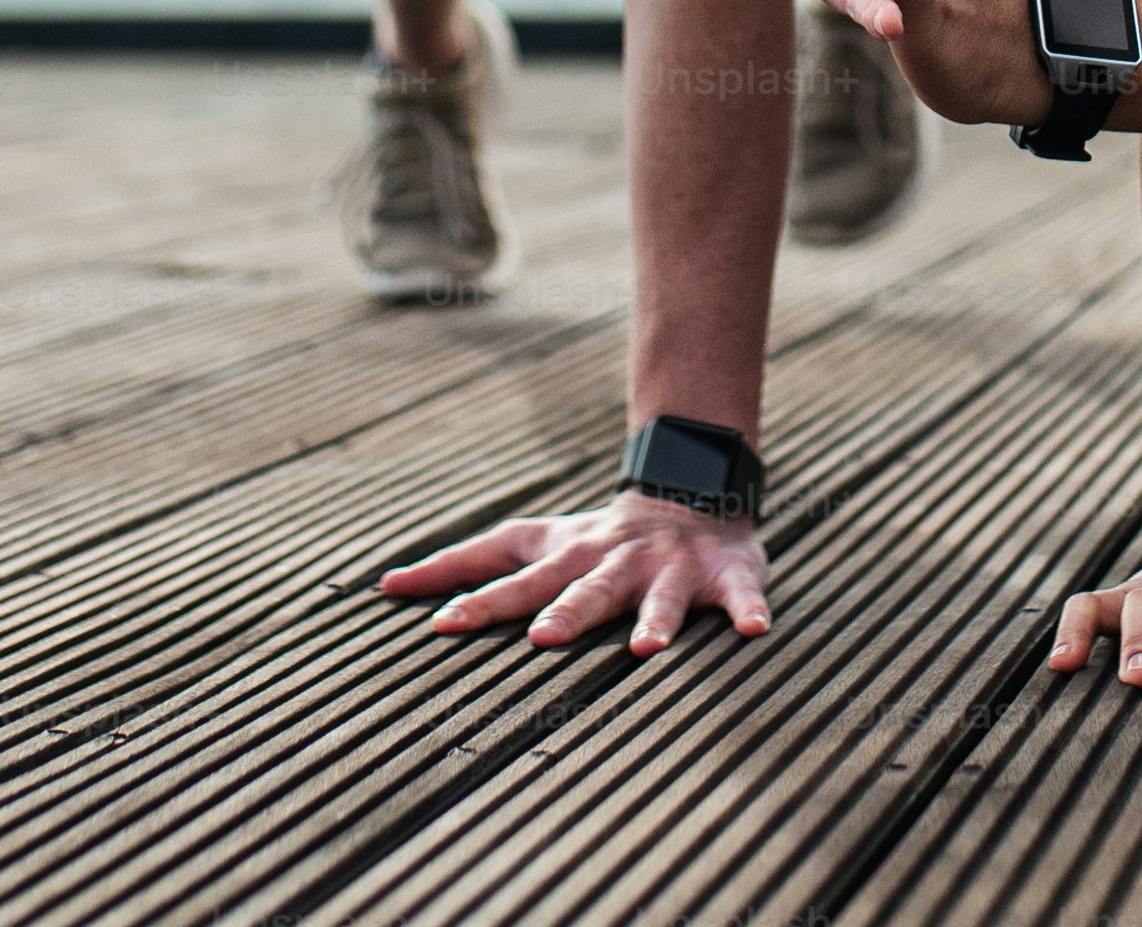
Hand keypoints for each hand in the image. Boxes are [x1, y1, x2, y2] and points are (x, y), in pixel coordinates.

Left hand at [380, 496, 770, 655]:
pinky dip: (748, 609)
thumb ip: (466, 564)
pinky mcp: (725, 573)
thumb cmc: (595, 540)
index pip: (515, 579)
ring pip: (659, 595)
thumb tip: (385, 586)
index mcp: (568, 558)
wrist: (689, 494)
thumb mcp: (530, 541)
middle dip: (565, 612)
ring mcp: (671, 567)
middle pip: (584, 589)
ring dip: (653, 618)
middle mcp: (615, 561)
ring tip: (646, 648)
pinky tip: (755, 631)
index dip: (480, 600)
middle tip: (540, 639)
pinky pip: (740, 594)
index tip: (439, 623)